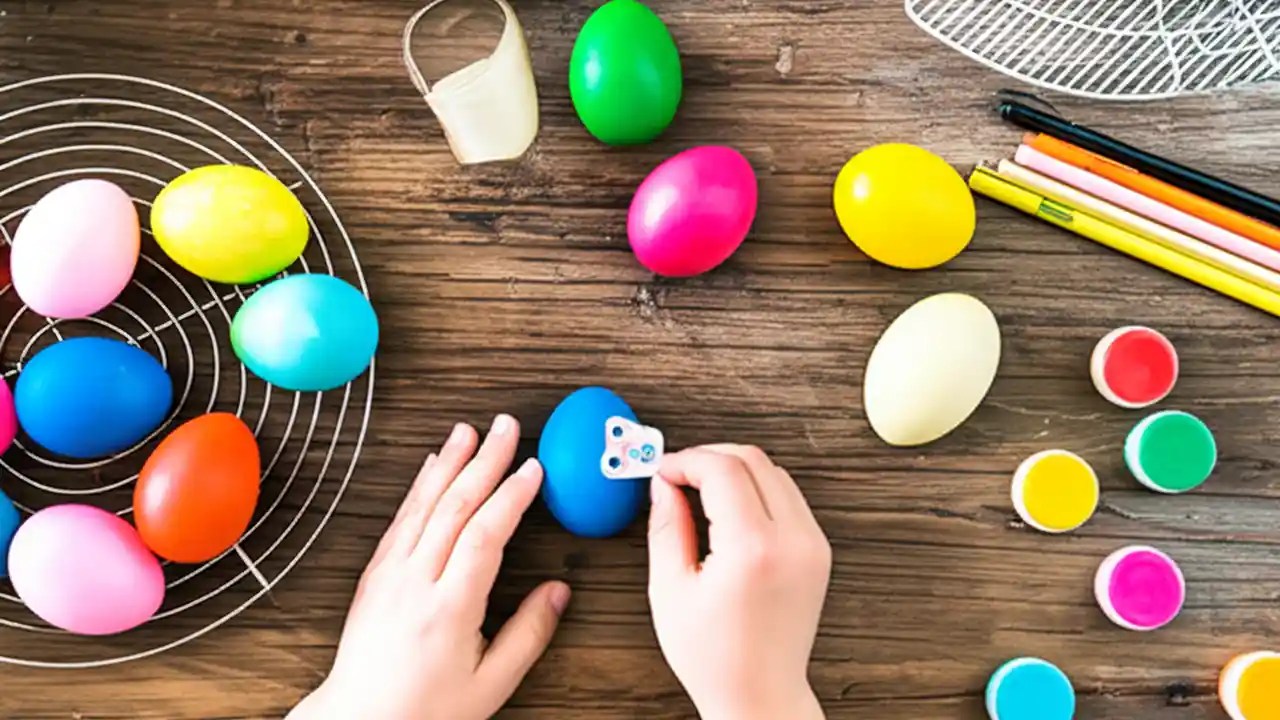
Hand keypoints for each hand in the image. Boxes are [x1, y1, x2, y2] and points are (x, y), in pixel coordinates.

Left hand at [289, 416, 569, 719]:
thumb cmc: (424, 711)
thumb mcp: (491, 684)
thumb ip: (528, 634)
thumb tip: (559, 592)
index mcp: (448, 609)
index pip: (483, 536)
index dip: (510, 497)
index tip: (532, 469)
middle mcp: (415, 584)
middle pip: (454, 507)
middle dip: (484, 460)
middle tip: (506, 427)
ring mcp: (390, 576)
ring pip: (423, 505)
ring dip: (449, 462)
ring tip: (469, 430)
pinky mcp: (375, 576)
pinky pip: (400, 519)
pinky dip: (419, 487)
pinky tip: (432, 467)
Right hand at [647, 445, 830, 719]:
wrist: (760, 694)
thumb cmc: (716, 659)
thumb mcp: (671, 590)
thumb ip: (667, 527)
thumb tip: (664, 486)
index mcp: (754, 551)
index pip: (723, 469)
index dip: (687, 460)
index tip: (664, 470)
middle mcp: (792, 542)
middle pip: (753, 460)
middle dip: (710, 456)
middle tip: (678, 473)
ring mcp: (812, 545)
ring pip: (775, 472)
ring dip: (734, 469)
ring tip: (699, 491)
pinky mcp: (817, 551)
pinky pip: (788, 496)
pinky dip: (756, 488)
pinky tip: (728, 508)